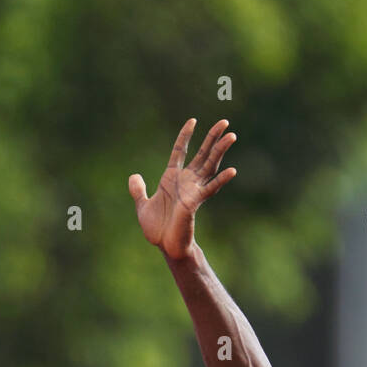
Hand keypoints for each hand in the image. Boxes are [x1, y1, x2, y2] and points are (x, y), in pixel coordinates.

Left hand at [128, 118, 236, 258]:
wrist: (165, 246)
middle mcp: (186, 181)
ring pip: (210, 166)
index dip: (185, 136)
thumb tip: (134, 176)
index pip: (180, 150)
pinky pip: (210, 188)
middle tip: (224, 122)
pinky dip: (221, 180)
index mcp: (172, 178)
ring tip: (231, 136)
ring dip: (220, 151)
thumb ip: (138, 190)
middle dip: (213, 138)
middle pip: (202, 154)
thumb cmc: (157, 229)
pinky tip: (232, 170)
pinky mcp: (195, 201)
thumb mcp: (142, 205)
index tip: (193, 121)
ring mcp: (193, 190)